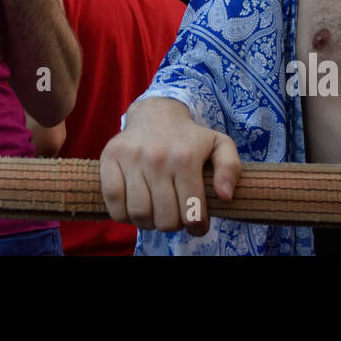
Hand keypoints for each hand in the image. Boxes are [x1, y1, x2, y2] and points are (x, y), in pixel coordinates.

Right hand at [99, 97, 240, 235]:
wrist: (156, 114)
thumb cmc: (189, 138)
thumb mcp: (220, 145)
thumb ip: (230, 169)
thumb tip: (225, 196)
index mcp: (186, 156)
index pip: (192, 213)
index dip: (197, 227)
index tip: (196, 224)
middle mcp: (157, 157)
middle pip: (165, 219)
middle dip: (173, 225)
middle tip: (174, 216)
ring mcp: (131, 157)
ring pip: (139, 214)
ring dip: (148, 222)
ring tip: (155, 212)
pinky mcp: (110, 157)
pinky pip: (113, 202)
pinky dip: (123, 214)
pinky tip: (134, 207)